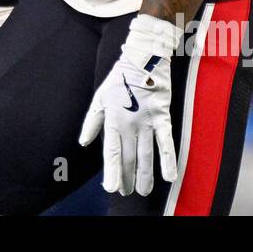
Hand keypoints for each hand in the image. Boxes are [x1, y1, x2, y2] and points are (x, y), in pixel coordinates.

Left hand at [79, 13, 181, 195]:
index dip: (112, 172)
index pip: (111, 152)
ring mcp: (146, 122)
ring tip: (143, 191)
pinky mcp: (162, 117)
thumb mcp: (100, 98)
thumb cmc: (119, 79)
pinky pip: (166, 142)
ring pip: (146, 154)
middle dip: (127, 177)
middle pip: (128, 157)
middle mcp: (129, 124)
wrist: (143, 59)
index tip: (111, 188)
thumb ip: (92, 122)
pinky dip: (168, 160)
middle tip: (127, 192)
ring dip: (145, 175)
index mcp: (113, 120)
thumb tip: (83, 142)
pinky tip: (169, 177)